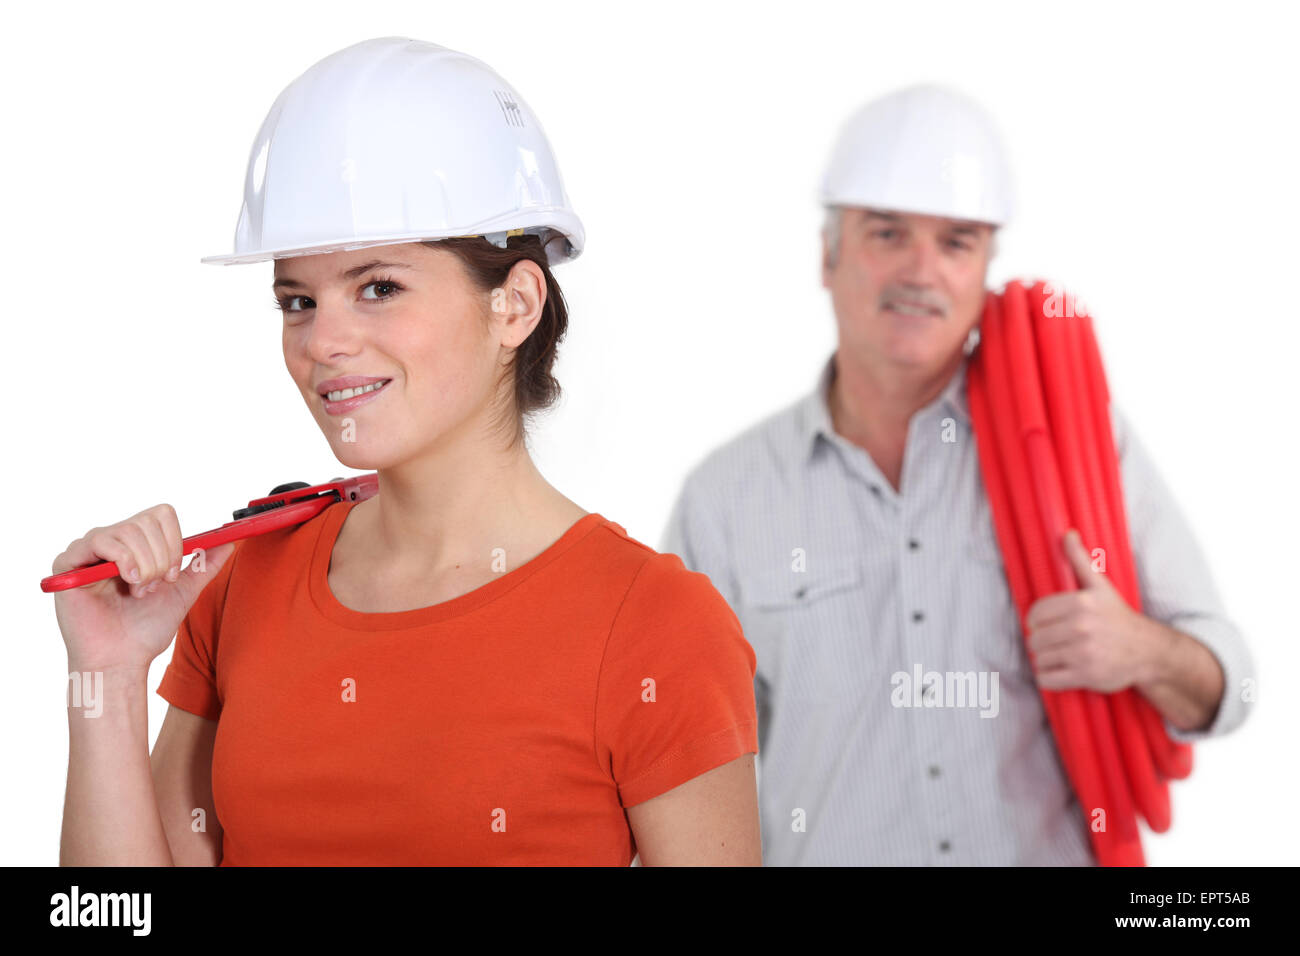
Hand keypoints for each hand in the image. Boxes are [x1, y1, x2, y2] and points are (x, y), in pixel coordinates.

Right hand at [52, 504, 236, 672]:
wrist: (123, 658)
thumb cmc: (146, 628)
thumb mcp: (183, 591)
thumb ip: (204, 565)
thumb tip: (230, 541)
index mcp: (137, 544)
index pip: (161, 514)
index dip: (175, 542)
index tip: (174, 574)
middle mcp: (112, 542)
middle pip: (147, 521)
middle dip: (161, 558)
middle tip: (154, 587)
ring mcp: (88, 551)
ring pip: (128, 530)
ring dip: (144, 566)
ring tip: (138, 591)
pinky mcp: (68, 563)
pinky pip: (99, 540)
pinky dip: (123, 560)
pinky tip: (128, 582)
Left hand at [1024, 529, 1162, 692]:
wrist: (1147, 650)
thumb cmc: (1117, 617)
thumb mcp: (1100, 586)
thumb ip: (1080, 560)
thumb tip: (1068, 533)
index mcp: (1081, 603)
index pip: (1034, 615)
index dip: (1038, 622)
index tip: (1051, 624)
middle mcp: (1082, 627)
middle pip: (1034, 638)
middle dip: (1042, 642)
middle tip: (1058, 642)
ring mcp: (1084, 653)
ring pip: (1038, 659)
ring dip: (1046, 660)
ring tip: (1062, 655)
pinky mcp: (1086, 676)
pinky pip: (1046, 680)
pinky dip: (1049, 678)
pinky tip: (1062, 671)